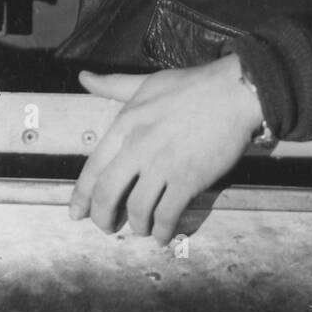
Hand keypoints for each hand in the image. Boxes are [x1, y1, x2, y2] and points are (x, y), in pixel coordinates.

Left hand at [69, 54, 263, 243]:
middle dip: (103, 218)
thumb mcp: (146, 83)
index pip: (93, 168)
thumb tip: (83, 77)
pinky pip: (167, 215)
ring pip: (137, 210)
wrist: (234, 92)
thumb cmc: (192, 86)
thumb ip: (113, 85)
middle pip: (107, 194)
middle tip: (107, 228)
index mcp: (125, 124)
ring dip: (138, 226)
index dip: (81, 196)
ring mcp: (163, 165)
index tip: (76, 214)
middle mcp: (138, 147)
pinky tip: (164, 234)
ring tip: (143, 229)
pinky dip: (163, 230)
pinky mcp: (188, 180)